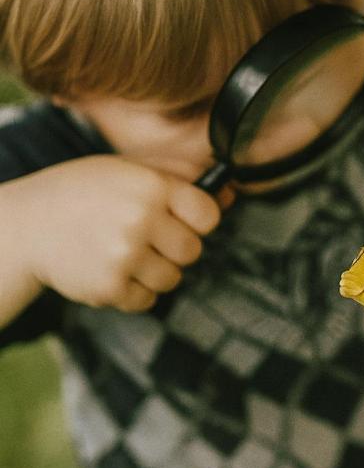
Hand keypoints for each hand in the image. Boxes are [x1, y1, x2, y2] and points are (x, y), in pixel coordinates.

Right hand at [11, 155, 228, 311]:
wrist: (29, 225)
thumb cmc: (85, 191)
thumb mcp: (128, 166)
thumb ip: (180, 173)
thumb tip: (230, 192)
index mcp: (150, 186)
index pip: (208, 214)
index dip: (199, 219)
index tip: (183, 219)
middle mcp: (140, 220)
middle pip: (193, 251)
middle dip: (175, 247)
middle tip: (146, 236)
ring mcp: (124, 256)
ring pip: (172, 279)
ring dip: (155, 271)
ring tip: (125, 252)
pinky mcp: (109, 288)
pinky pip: (147, 300)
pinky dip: (134, 291)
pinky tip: (112, 269)